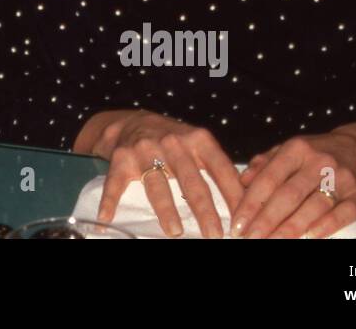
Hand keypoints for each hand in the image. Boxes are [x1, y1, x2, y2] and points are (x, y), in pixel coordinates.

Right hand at [75, 109, 243, 238]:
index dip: (234, 196)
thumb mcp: (199, 144)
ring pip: (157, 185)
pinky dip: (109, 202)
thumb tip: (248, 200)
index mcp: (199, 140)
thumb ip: (220, 167)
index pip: (221, 170)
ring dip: (166, 210)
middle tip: (215, 235)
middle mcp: (173, 142)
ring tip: (175, 232)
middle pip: (191, 181)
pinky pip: (115, 184)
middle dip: (205, 211)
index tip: (242, 222)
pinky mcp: (121, 159)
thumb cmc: (174, 140)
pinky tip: (107, 219)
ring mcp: (145, 150)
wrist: (131, 121)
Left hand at [231, 128, 355, 238]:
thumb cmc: (318, 153)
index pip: (269, 178)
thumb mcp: (290, 149)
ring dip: (291, 228)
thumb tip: (242, 181)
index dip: (251, 203)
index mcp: (297, 149)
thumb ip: (265, 164)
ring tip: (272, 242)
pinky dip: (326, 226)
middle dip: (266, 220)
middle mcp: (319, 162)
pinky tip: (309, 237)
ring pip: (314, 206)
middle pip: (289, 195)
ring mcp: (343, 178)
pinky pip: (344, 213)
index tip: (237, 224)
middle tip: (250, 238)